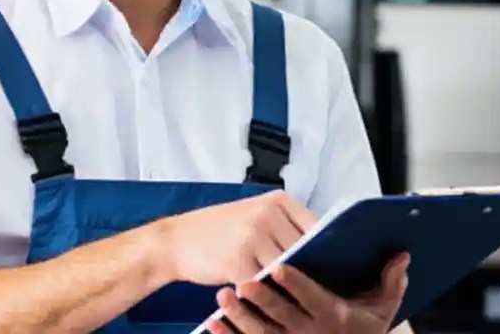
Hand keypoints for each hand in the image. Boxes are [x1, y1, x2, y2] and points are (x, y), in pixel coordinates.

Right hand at [162, 190, 317, 285]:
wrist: (175, 241)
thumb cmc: (217, 231)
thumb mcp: (253, 215)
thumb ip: (284, 226)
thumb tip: (319, 250)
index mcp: (277, 201)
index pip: (316, 227)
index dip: (322, 250)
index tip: (324, 267)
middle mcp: (268, 214)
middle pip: (303, 250)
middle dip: (305, 269)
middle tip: (306, 286)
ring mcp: (254, 237)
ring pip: (285, 269)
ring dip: (286, 285)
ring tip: (288, 296)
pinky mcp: (240, 262)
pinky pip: (263, 284)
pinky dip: (265, 293)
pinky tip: (264, 298)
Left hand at [207, 253, 409, 333]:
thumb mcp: (381, 312)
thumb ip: (390, 284)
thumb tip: (402, 256)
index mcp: (333, 315)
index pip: (311, 297)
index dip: (294, 283)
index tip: (278, 266)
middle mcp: (310, 333)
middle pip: (281, 315)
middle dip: (261, 299)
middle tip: (242, 282)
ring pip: (261, 332)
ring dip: (240, 316)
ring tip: (223, 296)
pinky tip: (213, 323)